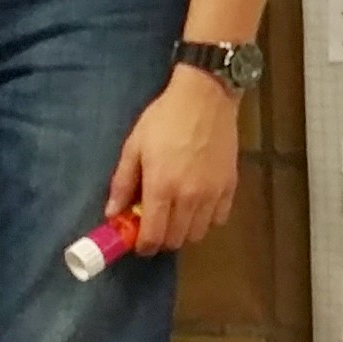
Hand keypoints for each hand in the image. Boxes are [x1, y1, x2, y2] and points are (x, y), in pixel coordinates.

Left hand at [103, 66, 242, 253]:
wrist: (205, 96)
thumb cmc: (164, 118)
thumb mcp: (134, 146)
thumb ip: (122, 183)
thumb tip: (112, 214)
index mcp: (161, 187)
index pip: (153, 237)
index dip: (143, 246)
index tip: (138, 240)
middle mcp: (189, 197)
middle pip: (176, 240)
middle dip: (162, 238)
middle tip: (155, 223)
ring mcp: (213, 194)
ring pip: (198, 234)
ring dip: (184, 230)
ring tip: (176, 213)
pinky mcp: (230, 186)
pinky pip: (219, 219)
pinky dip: (207, 219)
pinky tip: (198, 203)